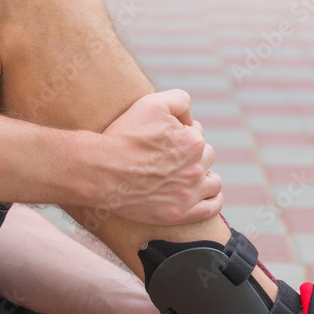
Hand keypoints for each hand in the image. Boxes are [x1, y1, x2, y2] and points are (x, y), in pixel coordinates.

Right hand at [96, 90, 222, 225]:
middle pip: (206, 156)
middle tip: (167, 157)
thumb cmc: (123, 137)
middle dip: (191, 154)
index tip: (162, 140)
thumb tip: (191, 118)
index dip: (180, 133)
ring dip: (205, 176)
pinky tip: (205, 194)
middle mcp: (195, 168)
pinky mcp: (179, 213)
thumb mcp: (151, 104)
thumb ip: (180, 100)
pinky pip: (211, 208)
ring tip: (186, 175)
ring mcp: (188, 194)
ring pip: (213, 181)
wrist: (100, 171)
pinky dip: (213, 200)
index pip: (197, 132)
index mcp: (193, 141)